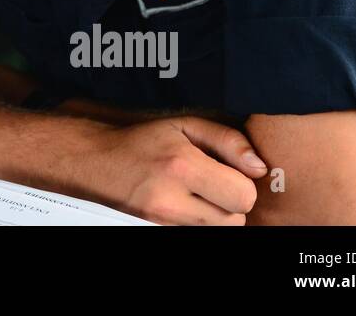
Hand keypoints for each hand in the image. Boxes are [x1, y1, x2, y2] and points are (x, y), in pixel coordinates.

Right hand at [79, 115, 267, 224]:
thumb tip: (259, 167)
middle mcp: (173, 199)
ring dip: (221, 212)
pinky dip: (203, 219)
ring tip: (203, 190)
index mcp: (182, 166)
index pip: (243, 194)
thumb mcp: (184, 124)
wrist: (97, 162)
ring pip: (222, 229)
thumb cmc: (140, 140)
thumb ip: (227, 140)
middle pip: (237, 219)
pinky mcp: (162, 230)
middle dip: (234, 200)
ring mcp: (166, 220)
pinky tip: (189, 199)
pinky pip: (201, 231)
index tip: (231, 169)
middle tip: (217, 180)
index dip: (244, 181)